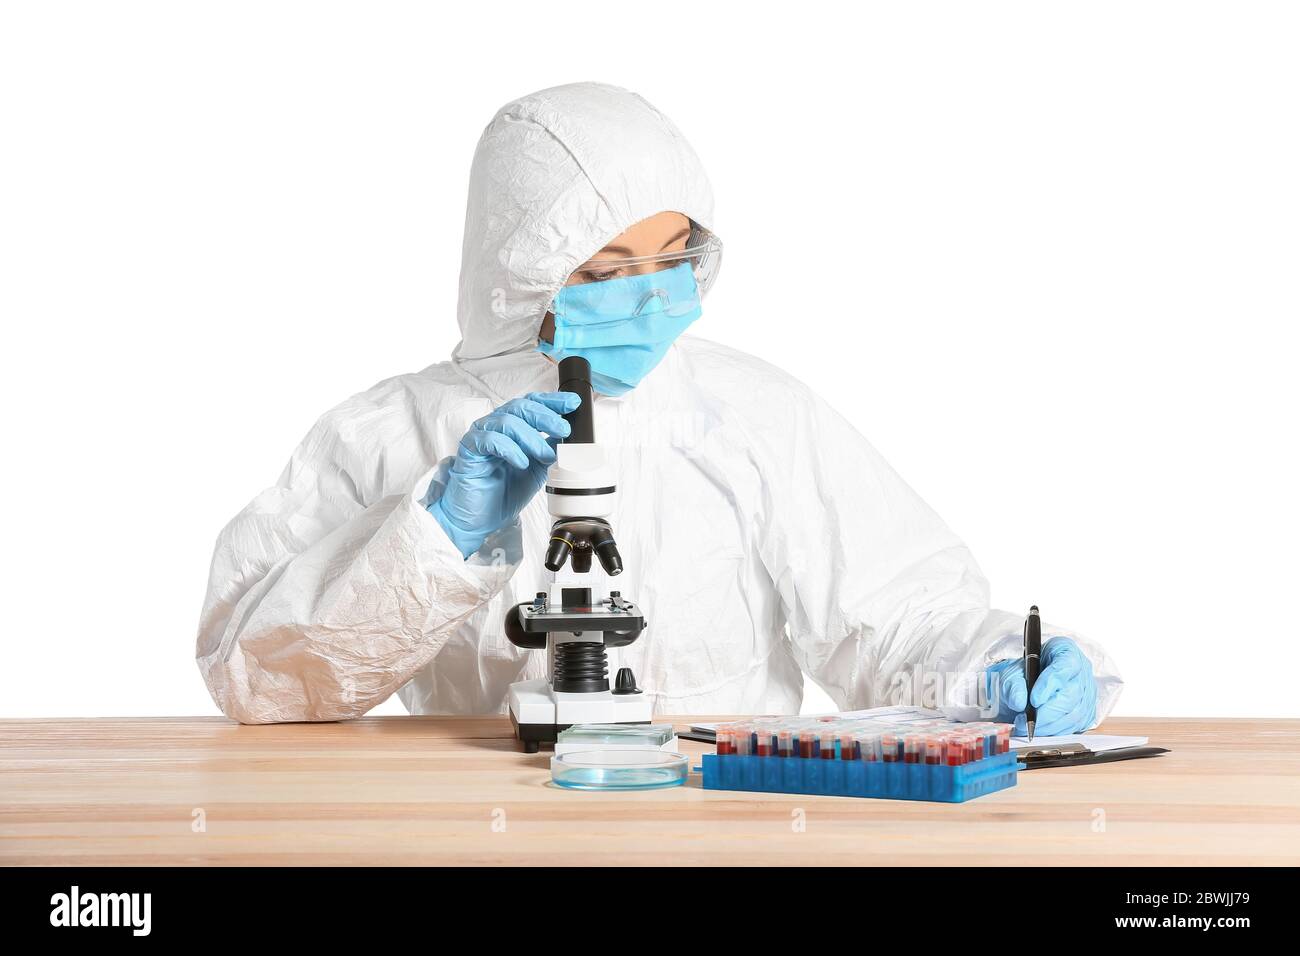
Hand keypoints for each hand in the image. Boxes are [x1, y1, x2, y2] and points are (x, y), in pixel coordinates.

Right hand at [429, 391, 578, 557]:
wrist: (482, 518)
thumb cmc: (505, 490)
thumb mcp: (538, 468)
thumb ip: (550, 448)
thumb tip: (571, 437)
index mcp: (513, 427)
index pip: (531, 403)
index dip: (552, 401)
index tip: (572, 404)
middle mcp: (496, 426)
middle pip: (520, 407)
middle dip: (546, 417)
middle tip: (564, 430)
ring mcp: (481, 435)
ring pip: (506, 421)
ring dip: (531, 438)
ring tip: (546, 455)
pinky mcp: (469, 450)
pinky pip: (488, 440)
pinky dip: (509, 449)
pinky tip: (521, 462)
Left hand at [985, 637, 1097, 735]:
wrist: (1030, 685)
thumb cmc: (1026, 673)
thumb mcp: (1013, 672)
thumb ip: (1013, 684)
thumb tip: (1019, 702)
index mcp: (1066, 652)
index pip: (1063, 668)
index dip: (1049, 685)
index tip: (1033, 700)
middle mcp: (1082, 672)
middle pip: (1071, 694)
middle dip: (1046, 712)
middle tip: (1025, 721)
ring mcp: (1087, 693)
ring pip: (1074, 714)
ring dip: (1049, 726)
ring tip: (1027, 727)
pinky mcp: (1087, 712)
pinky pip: (1075, 726)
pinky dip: (1055, 732)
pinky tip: (1040, 731)